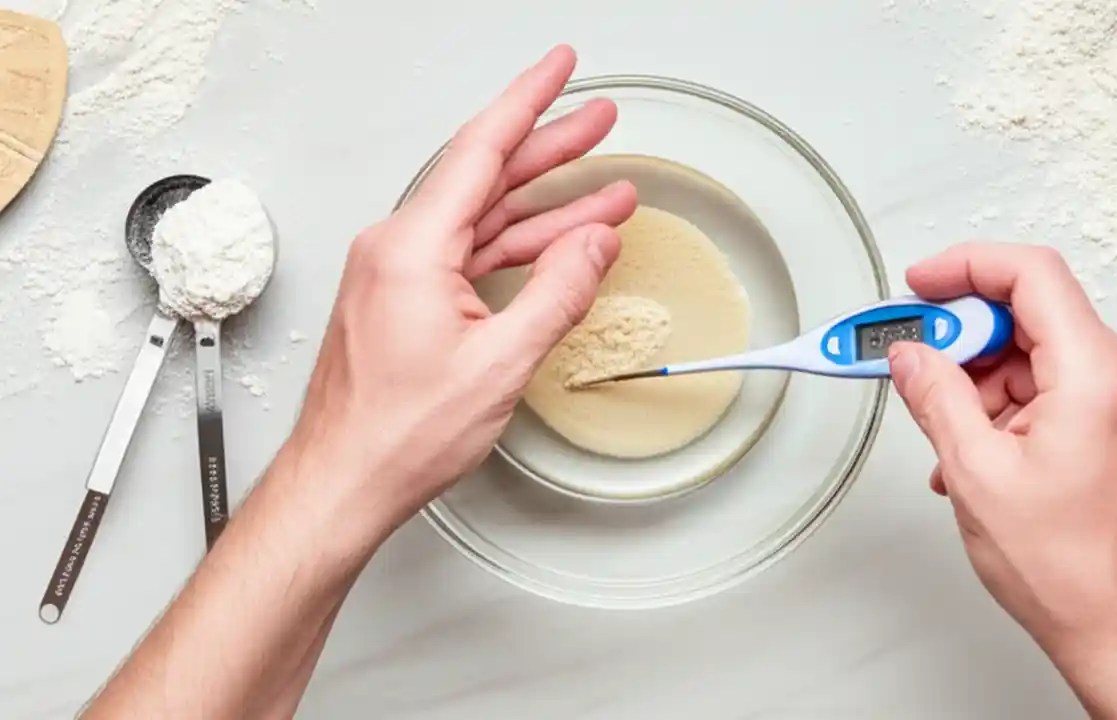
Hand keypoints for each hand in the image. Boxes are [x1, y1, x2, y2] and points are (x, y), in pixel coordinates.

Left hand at [284, 45, 636, 538]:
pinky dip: (516, 248)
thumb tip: (593, 246)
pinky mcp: (403, 299)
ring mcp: (398, 274)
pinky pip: (468, 255)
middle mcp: (397, 249)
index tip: (559, 69)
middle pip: (486, 178)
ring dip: (544, 207)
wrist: (343, 480)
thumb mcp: (499, 365)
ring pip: (482, 219)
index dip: (528, 102)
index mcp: (411, 249)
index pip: (480, 150)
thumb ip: (556, 294)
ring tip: (604, 193)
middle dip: (550, 149)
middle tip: (598, 122)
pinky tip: (558, 247)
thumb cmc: (395, 434)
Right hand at [889, 242, 1116, 717]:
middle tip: (916, 368)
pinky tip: (981, 452)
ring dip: (983, 388)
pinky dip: (1011, 409)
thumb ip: (935, 397)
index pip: (1030, 276)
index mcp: (1097, 376)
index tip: (921, 285)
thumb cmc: (1072, 571)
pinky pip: (1058, 388)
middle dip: (964, 344)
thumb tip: (910, 356)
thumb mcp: (976, 473)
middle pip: (1030, 318)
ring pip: (1038, 357)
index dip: (964, 268)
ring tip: (953, 442)